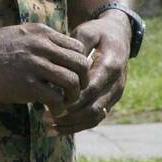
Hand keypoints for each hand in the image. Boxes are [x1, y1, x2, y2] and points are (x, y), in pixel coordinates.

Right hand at [0, 23, 90, 109]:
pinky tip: (50, 111)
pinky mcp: (26, 85)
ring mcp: (35, 65)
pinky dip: (58, 108)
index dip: (79, 65)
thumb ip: (39, 42)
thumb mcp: (19, 35)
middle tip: (73, 93)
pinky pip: (56, 98)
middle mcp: (43, 46)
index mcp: (42, 33)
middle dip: (83, 82)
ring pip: (73, 82)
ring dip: (73, 97)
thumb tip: (55, 55)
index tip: (72, 77)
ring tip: (63, 104)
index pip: (78, 48)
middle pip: (82, 64)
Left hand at [48, 11, 130, 135]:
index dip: (71, 98)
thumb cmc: (97, 33)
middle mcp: (116, 84)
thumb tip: (62, 63)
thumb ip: (76, 46)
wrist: (118, 37)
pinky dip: (76, 126)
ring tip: (48, 128)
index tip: (49, 101)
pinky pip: (94, 119)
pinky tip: (56, 130)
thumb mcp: (87, 32)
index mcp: (111, 66)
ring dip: (71, 125)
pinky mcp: (109, 101)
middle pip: (93, 108)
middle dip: (68, 116)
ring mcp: (114, 95)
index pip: (91, 88)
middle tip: (44, 117)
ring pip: (95, 118)